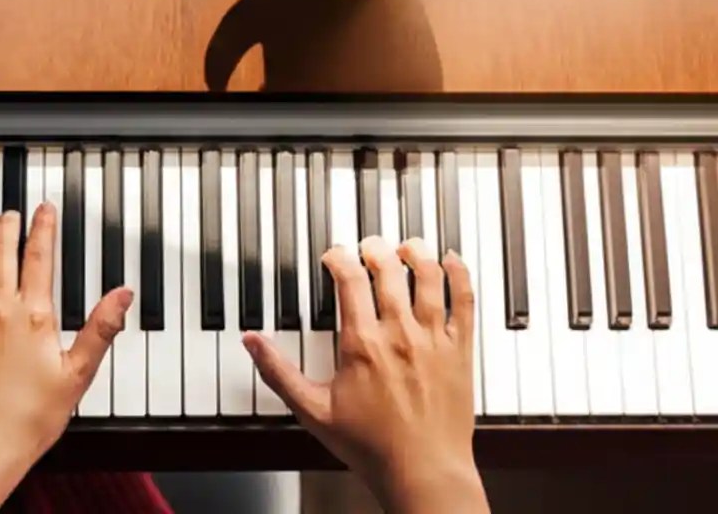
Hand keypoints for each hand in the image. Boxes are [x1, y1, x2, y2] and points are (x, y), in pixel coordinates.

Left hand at [0, 203, 132, 513]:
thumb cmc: (27, 418)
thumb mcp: (77, 374)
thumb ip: (100, 329)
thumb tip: (123, 295)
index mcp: (32, 315)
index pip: (39, 255)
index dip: (43, 227)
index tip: (44, 210)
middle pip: (0, 249)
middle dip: (6, 224)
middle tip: (11, 212)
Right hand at [243, 237, 487, 513]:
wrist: (422, 471)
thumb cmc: (370, 446)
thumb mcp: (312, 410)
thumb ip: (278, 372)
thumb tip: (252, 343)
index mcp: (362, 343)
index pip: (350, 279)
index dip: (339, 257)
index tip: (334, 256)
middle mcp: (400, 333)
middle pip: (389, 269)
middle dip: (375, 248)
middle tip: (368, 245)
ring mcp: (434, 339)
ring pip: (429, 276)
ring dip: (417, 253)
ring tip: (407, 246)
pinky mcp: (460, 350)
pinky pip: (465, 301)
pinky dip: (460, 275)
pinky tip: (452, 262)